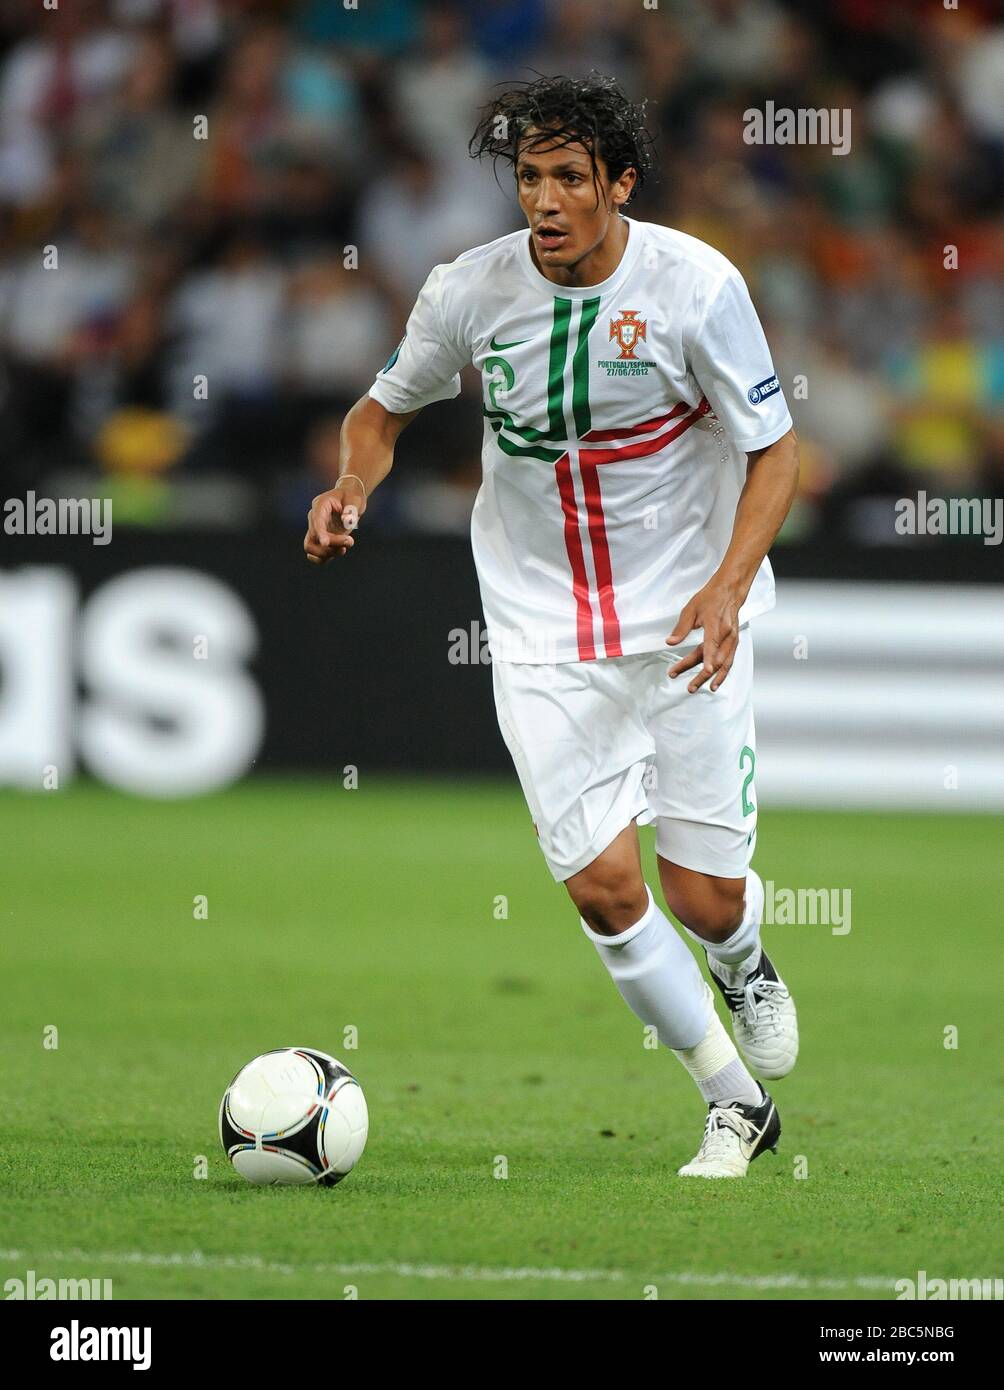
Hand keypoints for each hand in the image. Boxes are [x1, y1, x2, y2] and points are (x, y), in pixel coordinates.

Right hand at [303, 479, 365, 565]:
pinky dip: (325, 557)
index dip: (319, 533)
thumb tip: (346, 521)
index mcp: (320, 505)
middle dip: (330, 545)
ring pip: (311, 548)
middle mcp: (314, 518)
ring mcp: (316, 529)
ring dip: (327, 554)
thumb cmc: (353, 497)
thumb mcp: (355, 499)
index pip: (316, 521)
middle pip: (313, 537)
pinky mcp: (320, 538)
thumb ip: (351, 509)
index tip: (325, 543)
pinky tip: (340, 551)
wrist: (351, 499)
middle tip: (350, 541)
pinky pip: (316, 554)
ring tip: (344, 548)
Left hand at [665, 577, 743, 692]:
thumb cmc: (710, 598)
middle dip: (701, 675)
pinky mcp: (733, 643)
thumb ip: (681, 628)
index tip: (705, 671)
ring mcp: (732, 639)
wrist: (729, 591)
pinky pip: (729, 661)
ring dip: (712, 678)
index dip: (708, 659)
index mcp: (716, 625)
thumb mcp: (691, 609)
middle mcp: (727, 634)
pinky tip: (714, 682)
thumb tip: (670, 642)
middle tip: (689, 687)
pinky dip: (723, 674)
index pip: (712, 644)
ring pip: (724, 664)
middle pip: (715, 659)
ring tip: (702, 688)